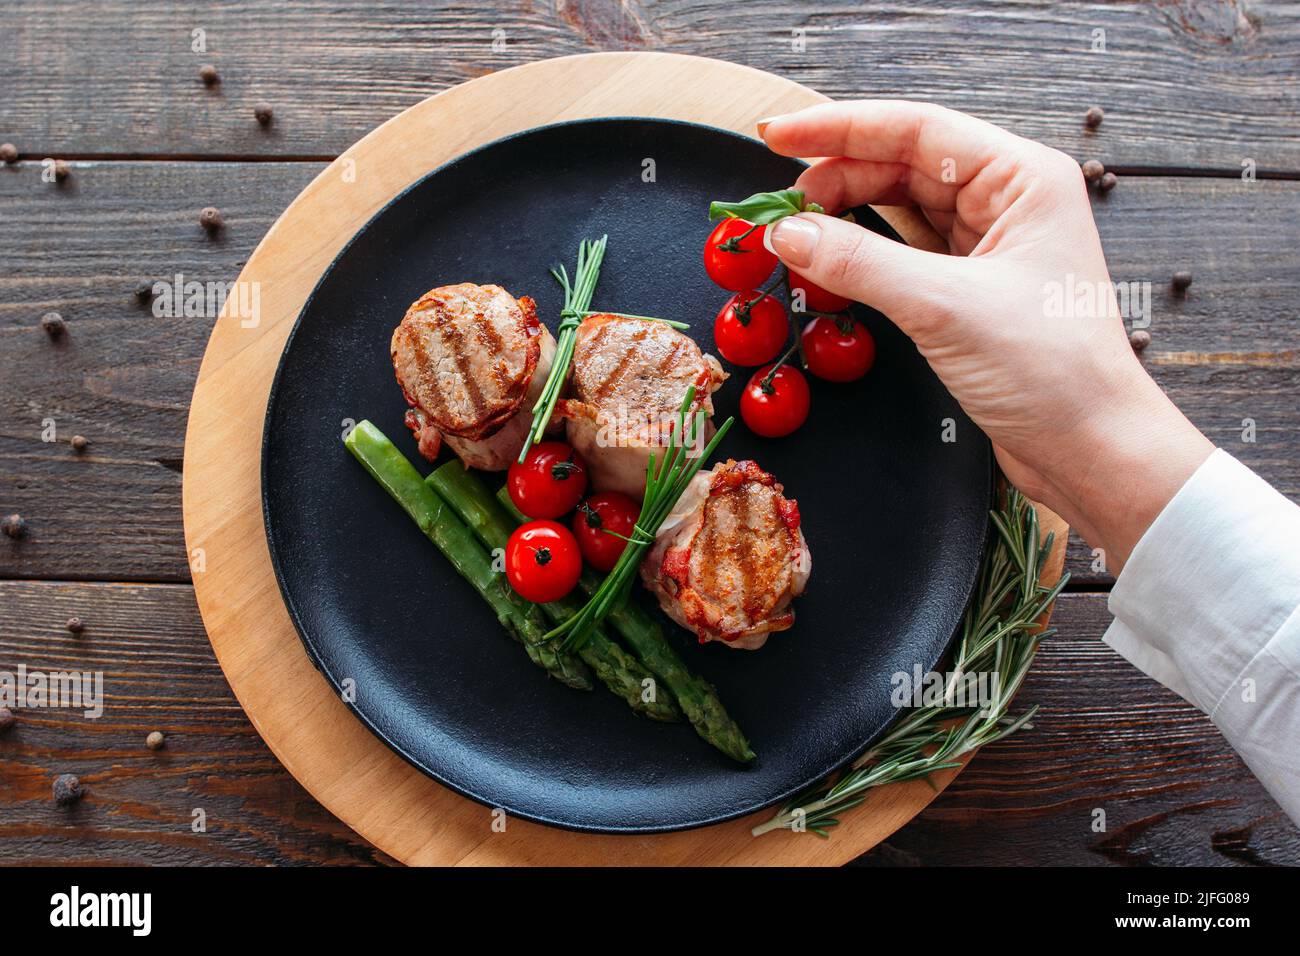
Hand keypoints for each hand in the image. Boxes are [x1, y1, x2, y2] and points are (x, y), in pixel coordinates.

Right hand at [758, 101, 1212, 570]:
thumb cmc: (1052, 372)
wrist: (1092, 448)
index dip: (840, 128)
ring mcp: (988, 247)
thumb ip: (859, 263)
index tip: (777, 135)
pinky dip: (862, 255)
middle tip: (776, 204)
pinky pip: (904, 253)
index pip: (916, 130)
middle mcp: (1008, 202)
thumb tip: (787, 234)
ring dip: (845, 216)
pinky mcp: (970, 290)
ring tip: (792, 229)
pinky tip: (826, 259)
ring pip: (899, 209)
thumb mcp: (944, 308)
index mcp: (1022, 179)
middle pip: (903, 165)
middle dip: (836, 177)